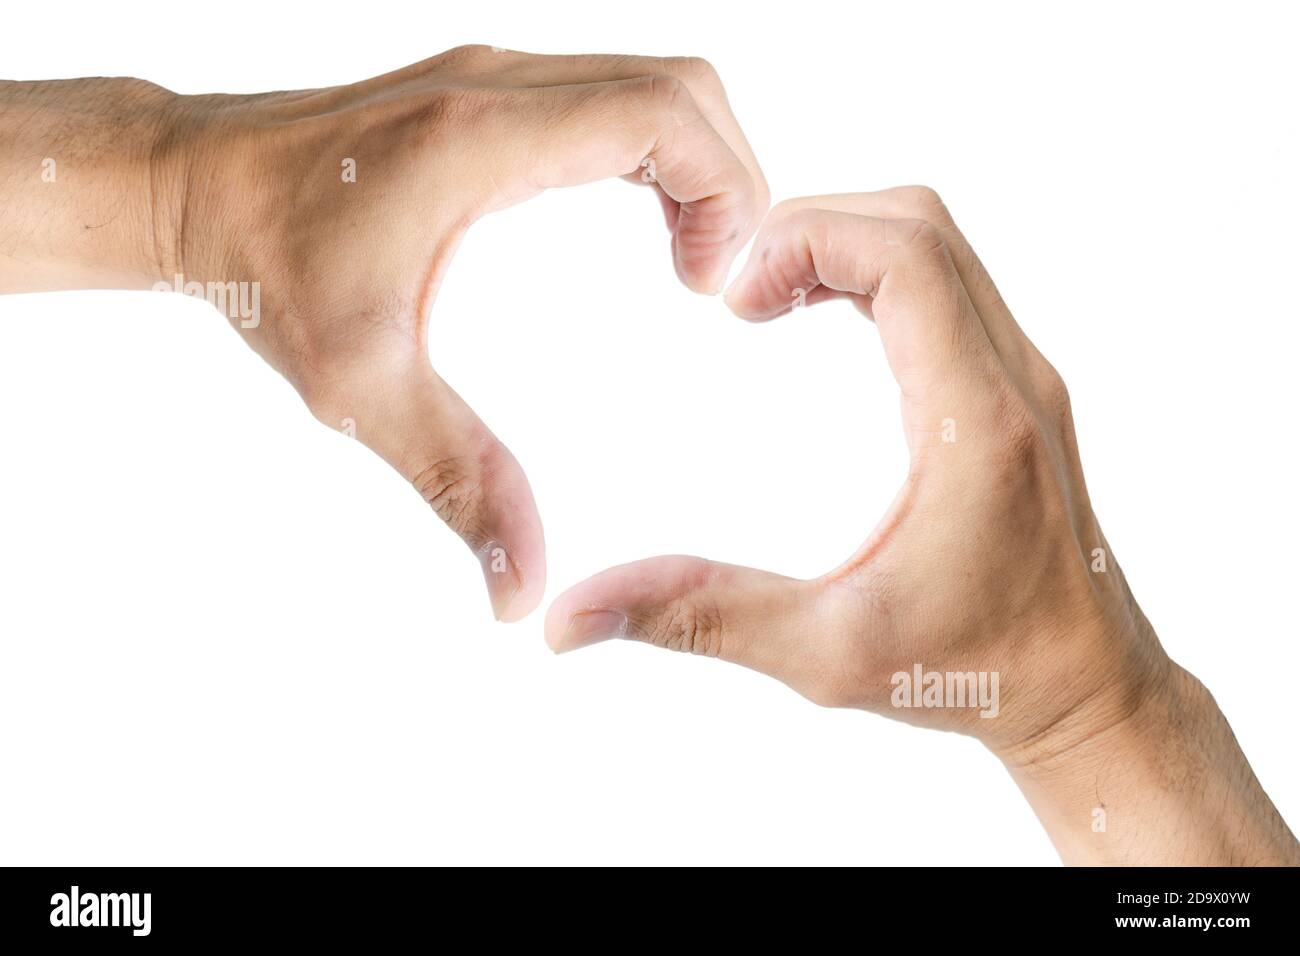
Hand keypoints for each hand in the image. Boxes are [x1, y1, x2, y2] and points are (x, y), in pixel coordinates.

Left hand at [1, 50, 767, 620]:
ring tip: (701, 262)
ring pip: (653, 85)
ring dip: (701, 165)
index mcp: (478, 139)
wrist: (190, 187)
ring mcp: (495, 77)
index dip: (727, 192)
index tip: (714, 285)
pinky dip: (660, 154)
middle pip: (680, 89)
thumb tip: (522, 588)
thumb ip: (454, 481)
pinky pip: (612, 97)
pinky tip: (653, 225)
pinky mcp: (490, 90)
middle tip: (723, 282)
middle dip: (733, 181)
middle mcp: (498, 85)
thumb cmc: (262, 269)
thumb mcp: (357, 385)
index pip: (662, 114)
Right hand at [546, 189, 1299, 864]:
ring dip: (847, 243)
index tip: (736, 304)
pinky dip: (878, 273)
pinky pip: (949, 284)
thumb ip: (699, 619)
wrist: (1084, 689)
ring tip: (768, 297)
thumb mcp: (825, 656)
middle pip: (921, 223)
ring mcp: (1023, 378)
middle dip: (814, 227)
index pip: (906, 254)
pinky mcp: (1017, 389)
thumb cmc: (972, 674)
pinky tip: (822, 315)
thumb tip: (571, 618)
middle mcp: (1014, 379)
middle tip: (740, 293)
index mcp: (975, 421)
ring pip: (941, 245)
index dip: (806, 240)